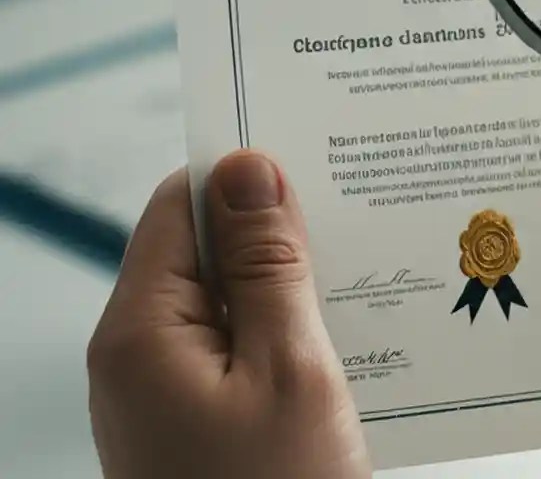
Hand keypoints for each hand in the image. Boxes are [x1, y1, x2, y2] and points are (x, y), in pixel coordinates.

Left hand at [87, 152, 370, 478]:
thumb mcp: (292, 371)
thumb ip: (269, 266)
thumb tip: (249, 169)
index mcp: (142, 331)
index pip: (180, 206)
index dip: (245, 175)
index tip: (315, 156)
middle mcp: (139, 355)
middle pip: (205, 251)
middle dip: (281, 234)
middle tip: (361, 222)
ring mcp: (166, 392)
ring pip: (230, 301)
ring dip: (294, 288)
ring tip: (363, 283)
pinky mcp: (198, 422)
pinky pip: (239, 349)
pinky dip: (290, 334)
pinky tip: (344, 339)